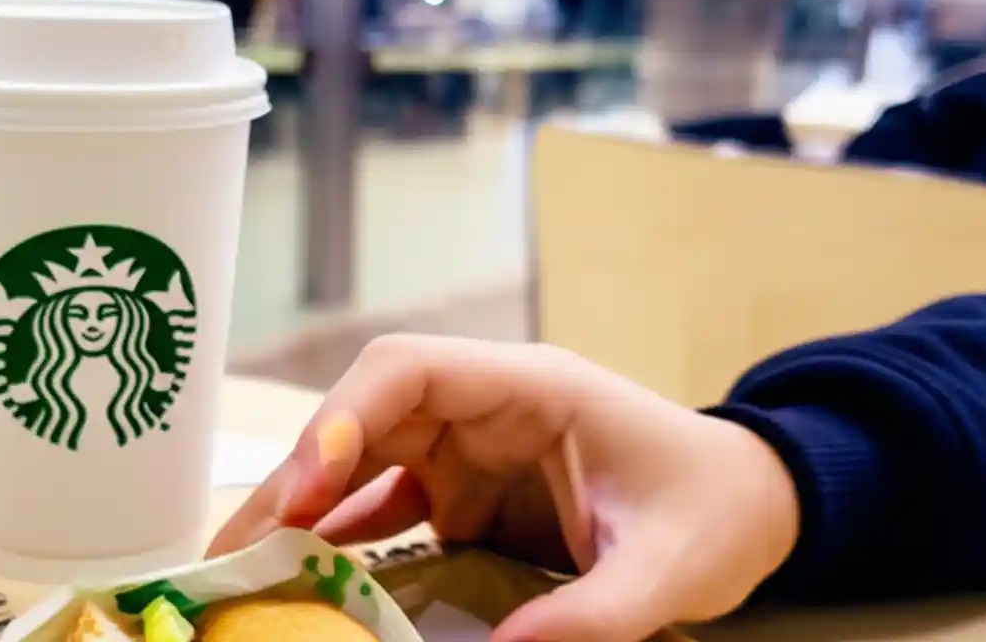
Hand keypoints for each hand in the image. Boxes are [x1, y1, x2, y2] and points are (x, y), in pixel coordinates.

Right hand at [211, 336, 799, 641]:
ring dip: (307, 509)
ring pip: (365, 460)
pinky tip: (307, 578)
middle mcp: (487, 409)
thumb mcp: (670, 567)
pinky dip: (345, 538)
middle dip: (300, 474)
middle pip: (366, 417)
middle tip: (239, 549)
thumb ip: (597, 614)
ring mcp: (474, 452)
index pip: (408, 371)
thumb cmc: (713, 511)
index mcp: (530, 389)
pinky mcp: (472, 496)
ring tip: (248, 568)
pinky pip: (390, 506)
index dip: (344, 416)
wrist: (746, 506)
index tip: (305, 487)